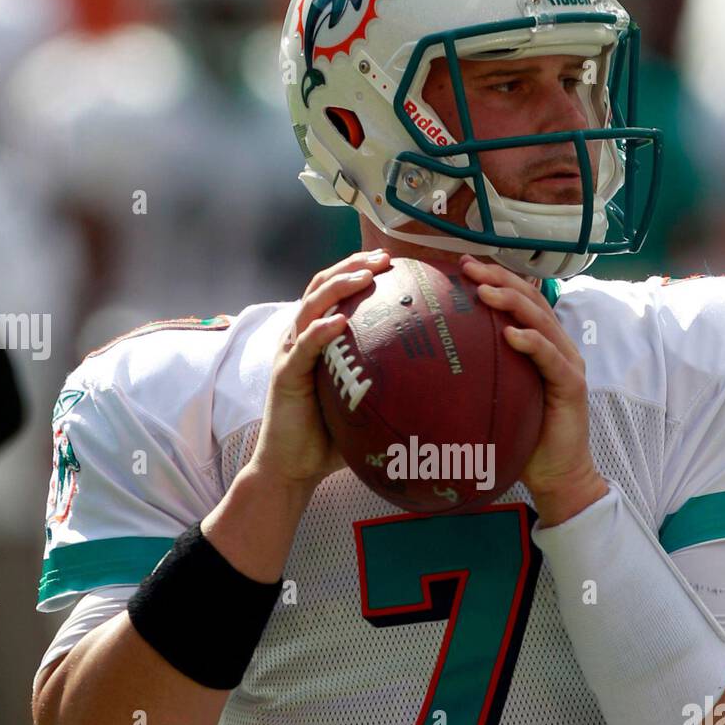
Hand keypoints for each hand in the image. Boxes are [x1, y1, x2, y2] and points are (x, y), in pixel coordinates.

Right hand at [251, 249, 391, 493]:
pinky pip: (303, 347)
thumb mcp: (363, 403)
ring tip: (365, 275)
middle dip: (352, 264)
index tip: (392, 261)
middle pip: (321, 286)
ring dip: (338, 286)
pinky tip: (340, 322)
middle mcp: (300, 339)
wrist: (292, 468)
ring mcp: (290, 354)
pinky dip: (321, 331)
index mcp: (317, 339)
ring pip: (310, 307)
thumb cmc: (330, 438)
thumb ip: (387, 385)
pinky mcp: (285, 376)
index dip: (359, 269)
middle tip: (384, 256)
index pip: (335, 291)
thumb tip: (439, 384)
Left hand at [459, 255, 605, 525]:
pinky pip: (551, 359)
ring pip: (541, 321)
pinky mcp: (573, 386)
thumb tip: (429, 364)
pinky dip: (532, 343)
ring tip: (485, 293)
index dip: (495, 279)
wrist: (557, 475)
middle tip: (468, 269)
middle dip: (499, 280)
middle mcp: (557, 347)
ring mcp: (568, 364)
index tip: (462, 266)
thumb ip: (478, 375)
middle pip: (531, 300)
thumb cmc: (522, 438)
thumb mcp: (494, 398)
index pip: (520, 300)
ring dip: (512, 303)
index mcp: (541, 344)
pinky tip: (512, 334)